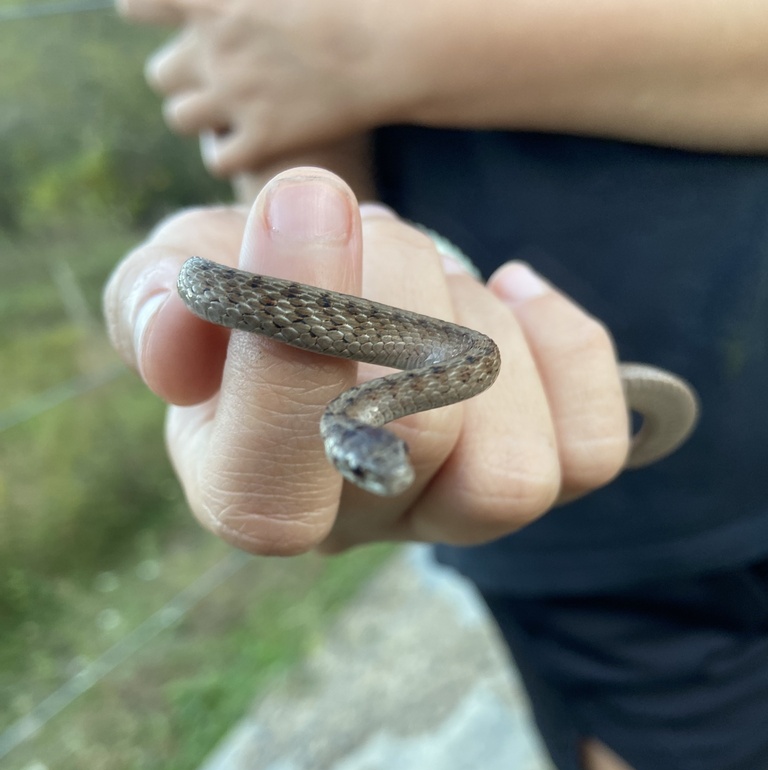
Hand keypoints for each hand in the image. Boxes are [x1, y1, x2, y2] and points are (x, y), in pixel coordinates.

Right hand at [103, 167, 628, 554]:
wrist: (339, 292)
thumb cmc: (251, 292)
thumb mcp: (180, 274)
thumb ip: (155, 301)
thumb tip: (173, 336)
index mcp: (244, 491)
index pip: (273, 497)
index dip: (295, 362)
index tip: (303, 206)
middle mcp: (356, 522)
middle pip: (417, 444)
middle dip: (399, 293)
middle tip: (366, 223)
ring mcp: (451, 513)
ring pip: (517, 474)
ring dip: (479, 335)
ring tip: (435, 285)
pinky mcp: (539, 480)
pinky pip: (594, 450)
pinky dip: (566, 350)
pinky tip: (516, 295)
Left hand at [119, 0, 419, 176]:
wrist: (385, 44)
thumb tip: (234, 4)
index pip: (140, 4)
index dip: (144, 11)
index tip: (154, 17)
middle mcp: (214, 49)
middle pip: (161, 74)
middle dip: (183, 76)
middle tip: (213, 76)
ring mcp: (236, 98)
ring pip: (181, 119)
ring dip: (201, 117)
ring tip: (228, 113)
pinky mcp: (263, 140)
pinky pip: (218, 160)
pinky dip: (228, 154)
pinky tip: (248, 145)